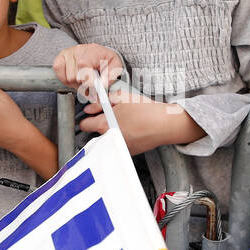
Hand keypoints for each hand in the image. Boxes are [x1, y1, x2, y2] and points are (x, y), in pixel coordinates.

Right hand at [53, 43, 123, 91]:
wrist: (98, 52)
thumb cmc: (105, 60)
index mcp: (92, 51)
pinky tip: (74, 76)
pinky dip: (66, 79)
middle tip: (90, 83)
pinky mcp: (60, 58)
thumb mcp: (115, 66)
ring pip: (68, 78)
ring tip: (83, 79)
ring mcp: (67, 54)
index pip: (83, 65)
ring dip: (76, 83)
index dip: (88, 80)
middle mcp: (77, 50)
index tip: (94, 85)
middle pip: (75, 76)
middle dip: (83, 84)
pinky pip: (59, 73)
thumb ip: (111, 76)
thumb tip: (102, 85)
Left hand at [79, 88, 203, 155]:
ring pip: (108, 138)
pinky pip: (119, 143)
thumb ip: (102, 103)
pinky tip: (133, 129)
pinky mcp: (129, 152)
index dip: (87, 118)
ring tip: (126, 122)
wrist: (164, 124)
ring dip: (112, 130)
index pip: (84, 125)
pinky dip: (122, 137)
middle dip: (100, 124)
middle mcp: (109, 139)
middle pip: (96, 132)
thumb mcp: (122, 98)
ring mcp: (119, 146)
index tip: (92, 115)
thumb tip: (90, 108)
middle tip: (112, 115)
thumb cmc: (145, 110)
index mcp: (105, 124)